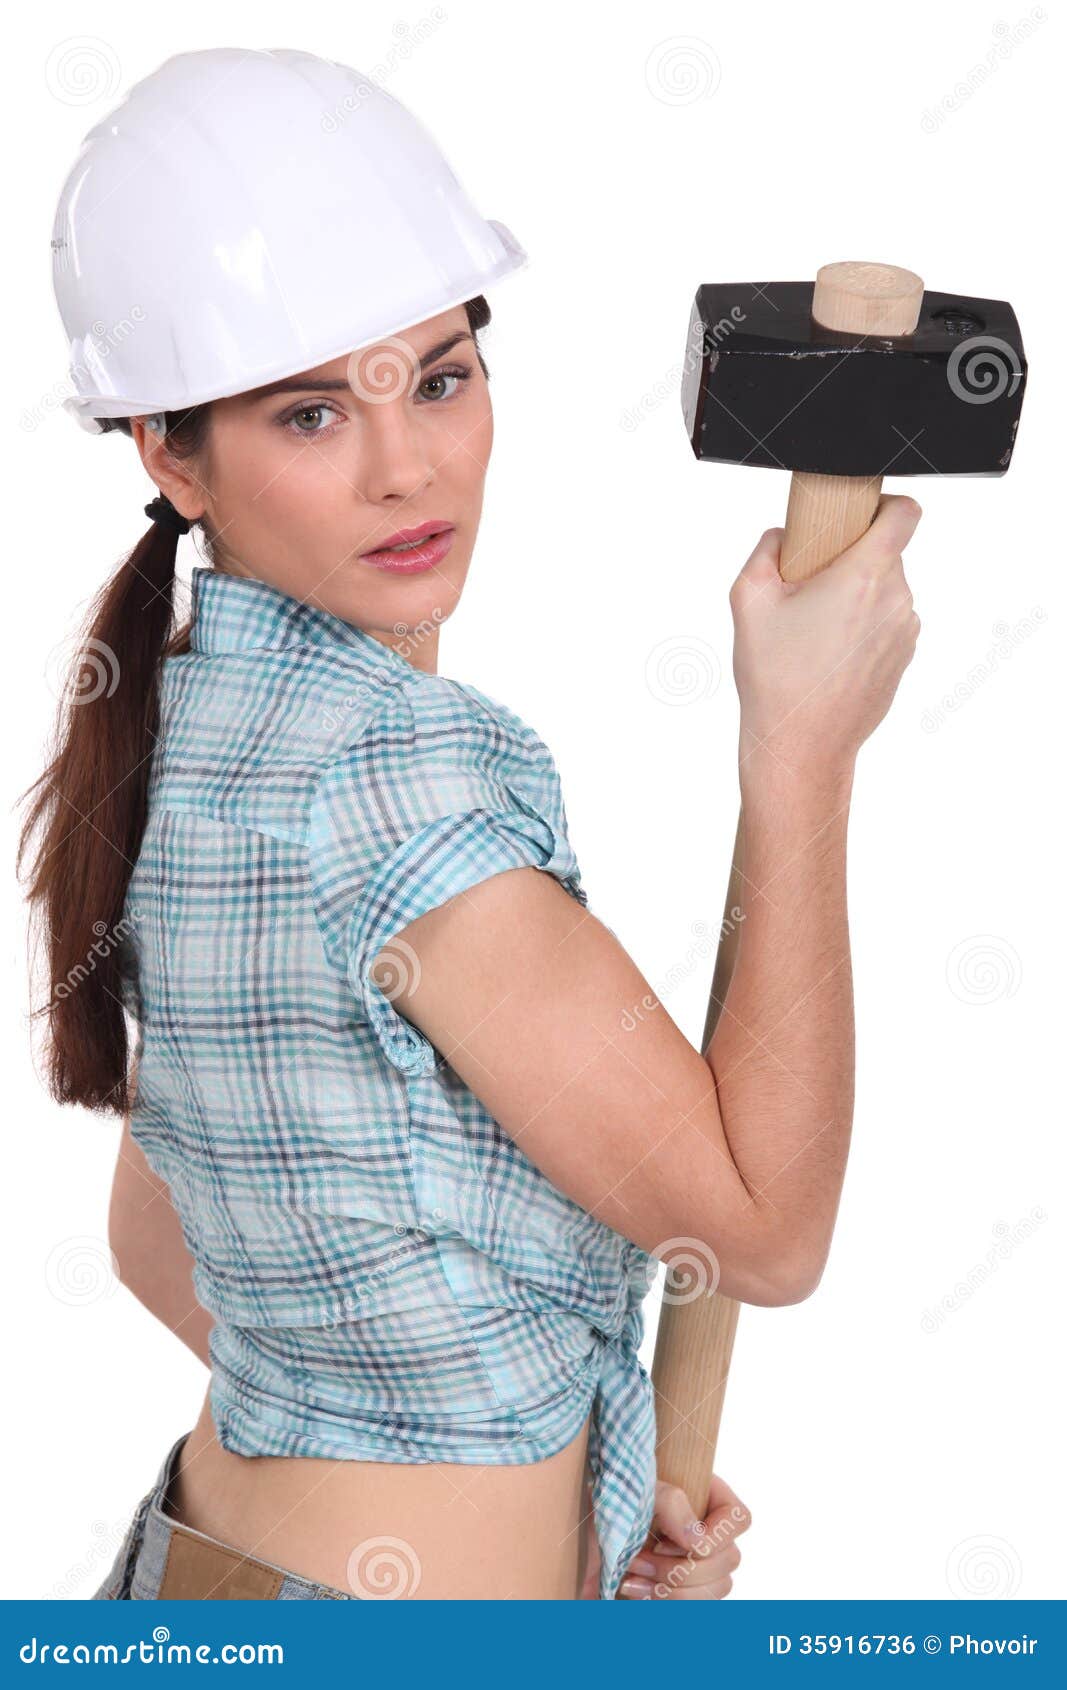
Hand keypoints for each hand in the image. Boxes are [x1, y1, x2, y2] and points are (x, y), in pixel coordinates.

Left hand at [616, 1474, 752, 1599]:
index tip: (665, 1541)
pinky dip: (666, 1604)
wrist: (592, 1527)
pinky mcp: (687, 1588)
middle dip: (680, 1569)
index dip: (712, 1537)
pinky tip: (635, 1592)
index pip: (738, 1519)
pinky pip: (696, 1606)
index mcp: (710, 1497)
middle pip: (728, 1562)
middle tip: (638, 1560)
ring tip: (630, 1579)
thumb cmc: (618, 1496)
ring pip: (716, 1590)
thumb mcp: (640, 1488)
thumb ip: (671, 1503)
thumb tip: (698, 1542)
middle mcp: (713, 1532)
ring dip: (672, 1591)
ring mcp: (703, 1563)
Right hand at [730, 493, 921, 784]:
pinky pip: (886, 624)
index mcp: (864, 576)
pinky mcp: (903, 658)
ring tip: (814, 629)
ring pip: (884, 591)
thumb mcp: (748, 601)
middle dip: (850, 561)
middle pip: (885, 555)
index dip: (884, 506)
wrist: (801, 745)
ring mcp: (904, 632)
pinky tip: (827, 654)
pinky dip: (862, 627)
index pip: (904, 514)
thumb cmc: (775, 677)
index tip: (858, 517)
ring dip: (856, 596)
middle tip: (809, 588)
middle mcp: (895, 600)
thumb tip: (783, 536)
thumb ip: (766, 551)